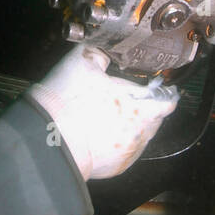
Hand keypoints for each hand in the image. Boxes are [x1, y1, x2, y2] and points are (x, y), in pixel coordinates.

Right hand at [26, 44, 179, 180]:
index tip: (156, 89)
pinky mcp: (116, 168)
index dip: (163, 92)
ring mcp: (129, 153)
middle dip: (143, 108)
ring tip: (107, 116)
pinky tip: (99, 133)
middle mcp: (140, 134)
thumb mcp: (82, 60)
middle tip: (122, 99)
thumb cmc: (67, 100)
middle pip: (154, 118)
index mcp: (140, 108)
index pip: (168, 101)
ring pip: (140, 136)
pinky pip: (124, 152)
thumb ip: (101, 50)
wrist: (46, 137)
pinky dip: (116, 142)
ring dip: (130, 126)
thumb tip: (106, 47)